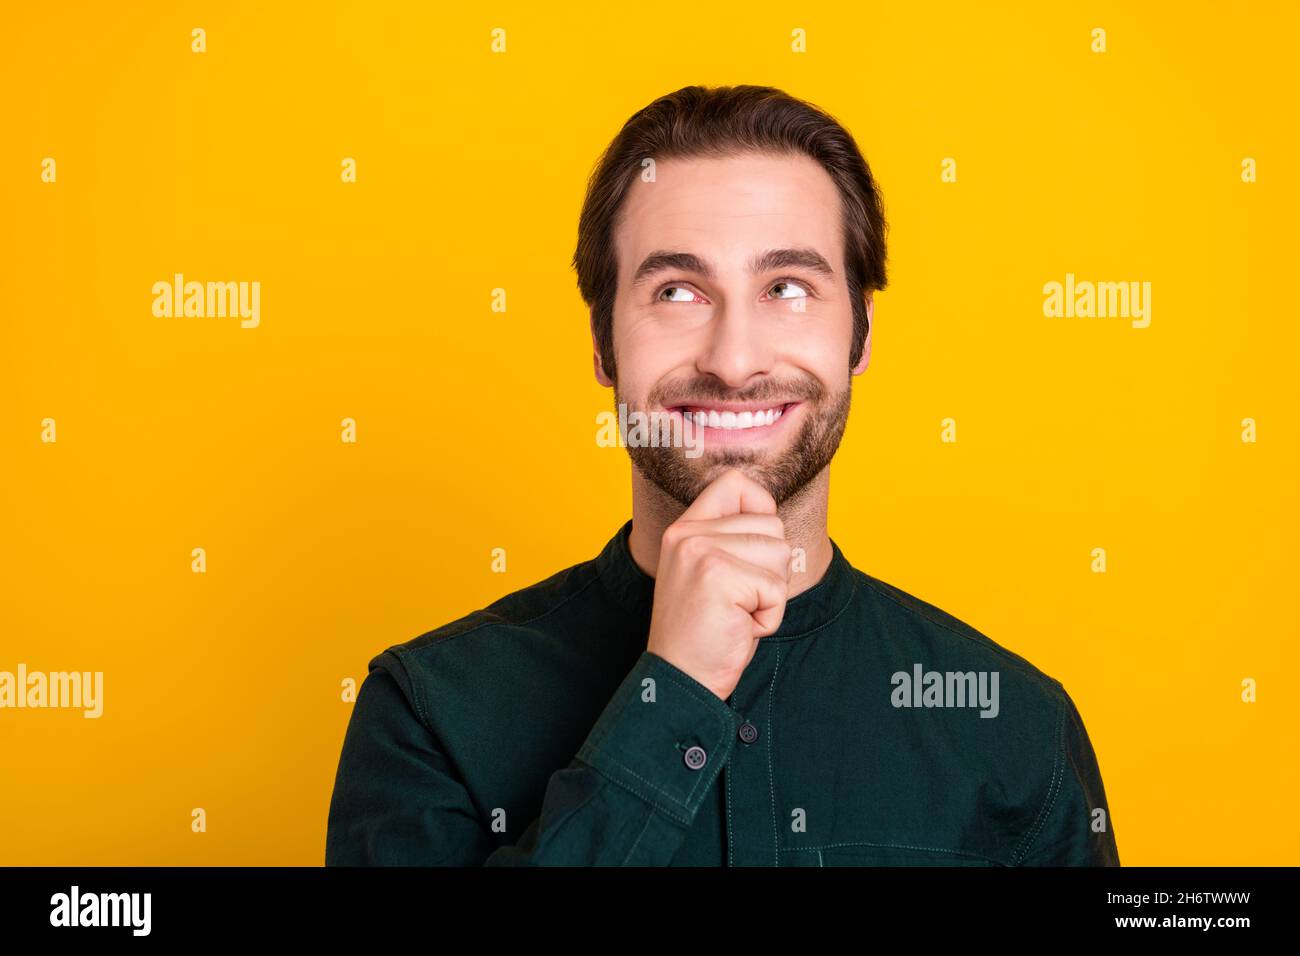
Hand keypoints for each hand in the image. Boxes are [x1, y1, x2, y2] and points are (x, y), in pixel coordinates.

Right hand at [645, 468, 792, 700]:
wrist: (680, 680)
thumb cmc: (706, 633)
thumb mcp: (713, 574)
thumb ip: (733, 540)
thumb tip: (774, 516)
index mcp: (684, 528)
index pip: (736, 484)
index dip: (761, 510)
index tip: (751, 552)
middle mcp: (688, 533)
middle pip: (772, 525)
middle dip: (770, 569)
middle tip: (737, 600)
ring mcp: (700, 552)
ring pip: (780, 555)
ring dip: (771, 595)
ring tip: (737, 613)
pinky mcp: (718, 577)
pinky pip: (776, 590)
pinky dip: (768, 617)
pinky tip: (739, 627)